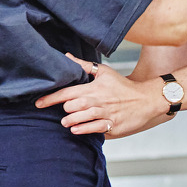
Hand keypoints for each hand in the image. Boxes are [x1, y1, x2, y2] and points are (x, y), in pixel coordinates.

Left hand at [35, 54, 169, 137]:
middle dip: (64, 110)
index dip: (50, 98)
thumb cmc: (124, 87)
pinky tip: (76, 129)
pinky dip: (83, 129)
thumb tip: (66, 56)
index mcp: (93, 88)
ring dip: (70, 121)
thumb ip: (84, 65)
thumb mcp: (105, 72)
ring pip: (81, 118)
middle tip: (63, 112)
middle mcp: (98, 100)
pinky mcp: (113, 125)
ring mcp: (105, 113)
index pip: (66, 92)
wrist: (147, 99)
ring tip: (67, 122)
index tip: (38, 102)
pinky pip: (94, 128)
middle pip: (71, 106)